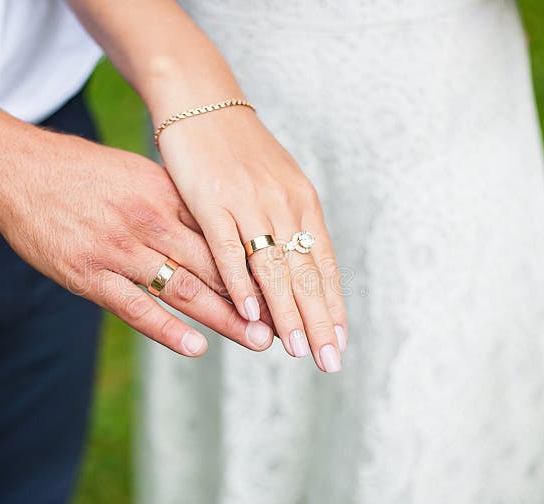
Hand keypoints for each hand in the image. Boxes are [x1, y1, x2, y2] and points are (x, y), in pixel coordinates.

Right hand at [0, 132, 273, 356]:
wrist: (17, 171)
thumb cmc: (81, 171)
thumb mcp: (137, 172)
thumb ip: (176, 199)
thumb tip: (217, 223)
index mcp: (164, 192)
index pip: (221, 233)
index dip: (255, 262)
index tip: (284, 284)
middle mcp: (147, 220)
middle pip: (212, 264)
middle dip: (252, 297)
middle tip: (285, 323)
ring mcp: (117, 249)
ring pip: (183, 289)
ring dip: (223, 318)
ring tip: (256, 340)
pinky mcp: (88, 275)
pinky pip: (135, 308)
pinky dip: (169, 330)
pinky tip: (197, 347)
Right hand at [158, 107, 346, 371]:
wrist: (203, 104)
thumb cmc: (239, 150)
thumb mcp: (276, 183)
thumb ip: (289, 222)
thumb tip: (302, 265)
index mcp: (301, 201)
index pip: (323, 264)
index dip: (331, 305)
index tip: (339, 341)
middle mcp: (282, 203)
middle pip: (305, 272)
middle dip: (317, 321)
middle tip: (328, 360)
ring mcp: (248, 202)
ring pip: (273, 267)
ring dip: (286, 312)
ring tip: (296, 349)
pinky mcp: (211, 200)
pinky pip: (229, 249)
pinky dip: (240, 284)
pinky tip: (249, 313)